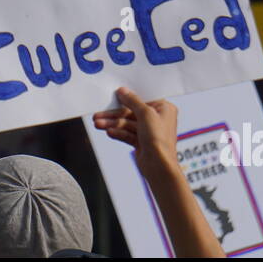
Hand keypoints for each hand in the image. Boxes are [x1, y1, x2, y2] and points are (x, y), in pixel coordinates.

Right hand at [92, 88, 224, 257]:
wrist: (161, 171)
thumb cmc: (160, 144)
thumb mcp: (145, 115)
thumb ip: (131, 101)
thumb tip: (122, 89)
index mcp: (166, 108)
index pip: (140, 100)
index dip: (124, 99)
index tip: (110, 96)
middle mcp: (160, 119)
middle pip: (131, 113)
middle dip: (114, 114)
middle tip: (96, 115)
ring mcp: (152, 134)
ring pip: (127, 124)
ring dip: (112, 124)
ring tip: (97, 125)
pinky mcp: (144, 146)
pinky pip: (127, 135)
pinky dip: (117, 133)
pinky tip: (106, 132)